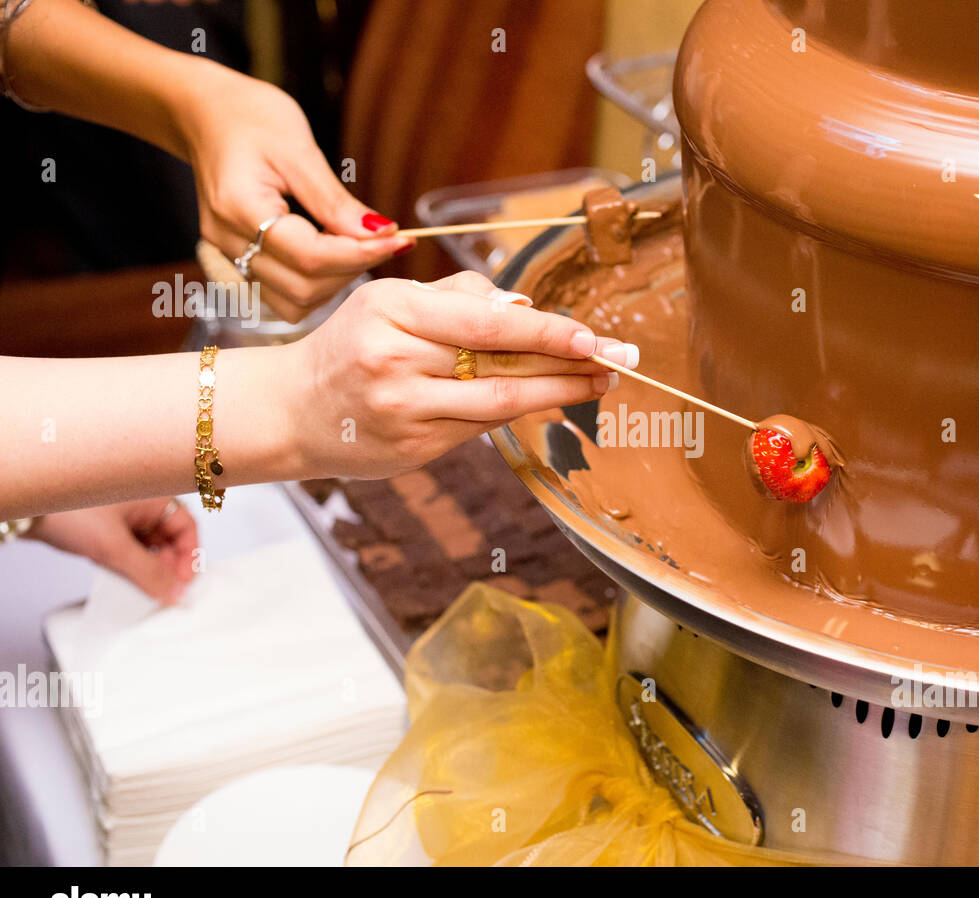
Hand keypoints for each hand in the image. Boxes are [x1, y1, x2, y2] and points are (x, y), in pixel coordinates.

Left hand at [28, 498, 198, 604]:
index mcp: (153, 497)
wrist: (25, 512)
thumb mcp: (114, 548)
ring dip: (150, 568)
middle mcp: (142, 505)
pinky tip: (125, 577)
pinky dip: (132, 565)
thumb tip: (175, 593)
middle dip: (169, 566)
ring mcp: (124, 516)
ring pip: (150, 546)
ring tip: (143, 586)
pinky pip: (131, 549)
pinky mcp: (108, 528)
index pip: (187, 528)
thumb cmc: (68, 511)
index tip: (183, 582)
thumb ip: (149, 574)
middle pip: (170, 539)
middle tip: (164, 590)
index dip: (189, 556)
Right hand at [179, 68, 410, 320]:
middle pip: (304, 287)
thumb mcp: (298, 149)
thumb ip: (335, 201)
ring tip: (360, 247)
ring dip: (336, 282)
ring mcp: (227, 255)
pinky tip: (335, 256)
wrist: (204, 114)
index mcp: (239, 208)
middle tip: (386, 241)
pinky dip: (316, 285)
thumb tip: (381, 234)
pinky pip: (282, 295)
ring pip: (294, 301)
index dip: (361, 254)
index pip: (311, 257)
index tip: (400, 239)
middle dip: (353, 268)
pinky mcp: (237, 260)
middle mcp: (227, 240)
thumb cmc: (250, 118)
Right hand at [280, 272, 635, 478]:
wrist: (291, 411)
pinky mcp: (412, 448)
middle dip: (568, 361)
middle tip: (619, 359)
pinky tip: (548, 398)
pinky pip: (480, 427)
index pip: (485, 321)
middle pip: (501, 362)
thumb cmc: (353, 346)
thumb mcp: (391, 304)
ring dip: (557, 392)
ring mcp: (403, 409)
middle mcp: (394, 359)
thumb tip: (528, 308)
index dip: (544, 330)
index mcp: (391, 309)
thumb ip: (459, 300)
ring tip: (598, 383)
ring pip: (498, 400)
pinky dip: (517, 410)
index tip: (590, 334)